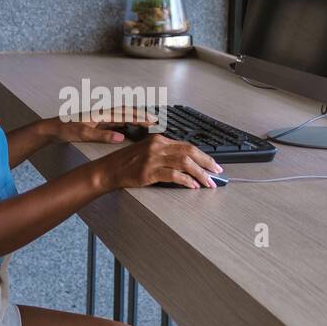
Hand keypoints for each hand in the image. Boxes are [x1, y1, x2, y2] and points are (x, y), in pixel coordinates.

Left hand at [42, 108, 160, 145]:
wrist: (53, 127)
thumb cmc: (67, 129)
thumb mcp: (84, 134)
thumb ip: (103, 136)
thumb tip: (121, 137)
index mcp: (101, 114)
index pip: (125, 114)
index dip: (140, 118)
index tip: (152, 121)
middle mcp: (103, 113)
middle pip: (126, 112)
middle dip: (141, 115)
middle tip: (156, 120)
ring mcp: (101, 117)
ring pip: (122, 116)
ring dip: (134, 118)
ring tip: (147, 123)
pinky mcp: (98, 123)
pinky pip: (116, 121)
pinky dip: (126, 123)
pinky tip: (130, 130)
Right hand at [97, 134, 223, 191]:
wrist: (109, 170)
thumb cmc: (128, 163)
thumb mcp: (147, 151)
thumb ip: (165, 153)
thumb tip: (188, 163)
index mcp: (158, 139)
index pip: (187, 146)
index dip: (203, 155)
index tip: (213, 164)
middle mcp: (157, 146)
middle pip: (189, 152)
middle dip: (206, 163)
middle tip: (217, 172)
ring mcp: (153, 159)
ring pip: (184, 163)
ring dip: (200, 174)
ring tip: (208, 182)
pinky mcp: (149, 172)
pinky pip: (173, 175)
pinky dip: (186, 181)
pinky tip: (192, 186)